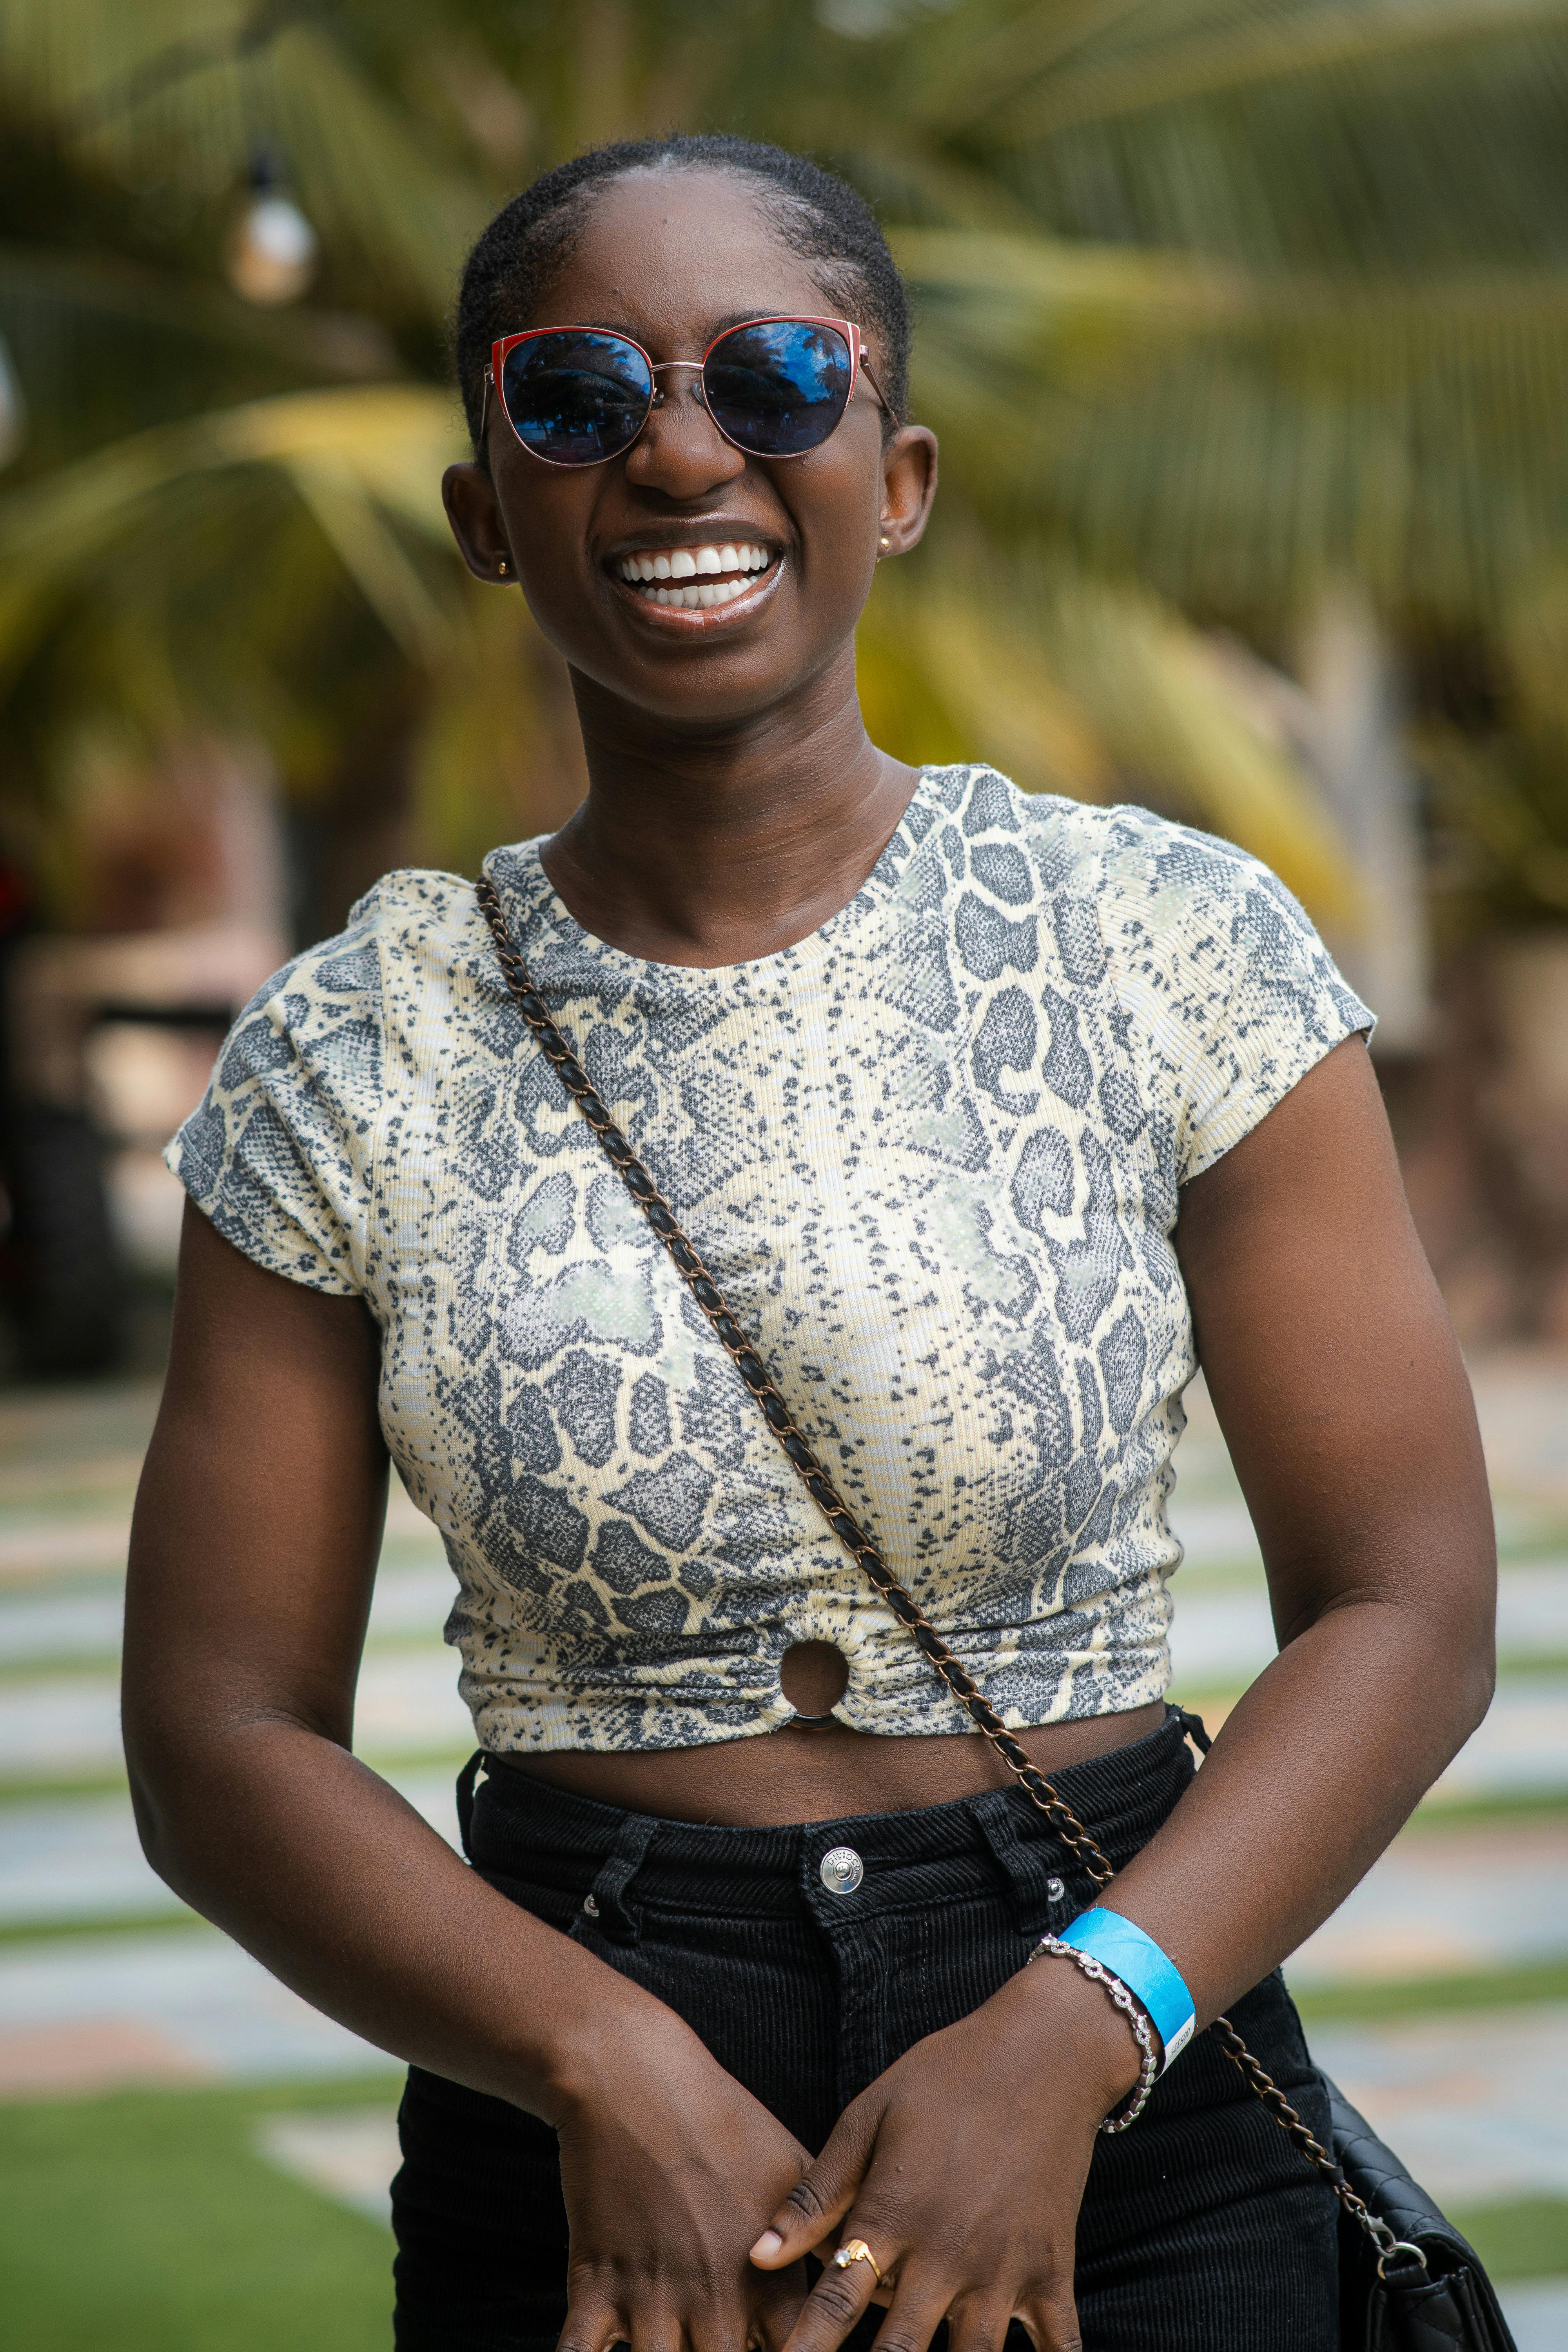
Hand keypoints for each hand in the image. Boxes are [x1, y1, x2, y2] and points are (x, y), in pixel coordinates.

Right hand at [553, 1999, 814, 2351]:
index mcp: (768, 2281)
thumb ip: (828, 2232)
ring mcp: (651, 2297)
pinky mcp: (593, 2285)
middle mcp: (714, 2301)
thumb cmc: (722, 2120)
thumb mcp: (793, 2169)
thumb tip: (868, 2270)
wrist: (634, 2077)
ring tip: (674, 2351)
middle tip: (726, 2348)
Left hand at [748, 1955, 1141, 2351]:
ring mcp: (1004, 2269)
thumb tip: (759, 2255)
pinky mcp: (1053, 2271)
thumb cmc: (947, 2076)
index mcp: (894, 2215)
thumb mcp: (870, 2117)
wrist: (1046, 2051)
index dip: (806, 2349)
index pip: (836, 2303)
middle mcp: (947, 2255)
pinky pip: (1059, 2348)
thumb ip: (816, 2194)